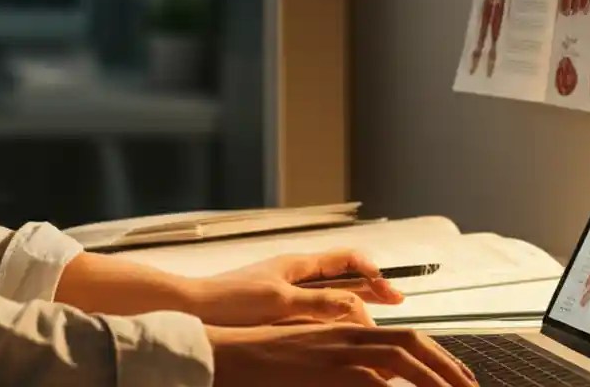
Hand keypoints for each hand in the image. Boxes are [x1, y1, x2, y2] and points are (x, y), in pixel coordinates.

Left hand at [189, 249, 405, 326]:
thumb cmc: (230, 301)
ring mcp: (285, 291)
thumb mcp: (281, 303)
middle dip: (370, 285)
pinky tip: (339, 332)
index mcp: (297, 265)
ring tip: (377, 315)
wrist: (193, 310)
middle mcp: (294, 274)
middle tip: (396, 300)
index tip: (388, 288)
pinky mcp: (276, 310)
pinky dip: (332, 316)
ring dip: (354, 302)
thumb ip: (319, 304)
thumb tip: (357, 305)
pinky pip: (314, 310)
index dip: (371, 270)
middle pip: (342, 275)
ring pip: (330, 293)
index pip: (345, 258)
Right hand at [208, 322, 477, 386]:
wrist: (226, 354)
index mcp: (347, 332)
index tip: (461, 377)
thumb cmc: (264, 360)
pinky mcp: (326, 371)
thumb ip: (346, 369)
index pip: (406, 337)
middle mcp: (348, 337)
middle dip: (447, 367)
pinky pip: (371, 382)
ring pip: (399, 359)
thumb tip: (377, 380)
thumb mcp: (313, 359)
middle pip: (411, 343)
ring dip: (432, 377)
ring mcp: (338, 353)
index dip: (439, 355)